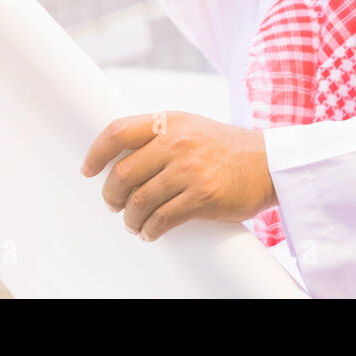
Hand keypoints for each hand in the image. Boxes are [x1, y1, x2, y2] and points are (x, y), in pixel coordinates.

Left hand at [81, 111, 276, 241]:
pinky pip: (163, 219)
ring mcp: (190, 170)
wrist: (268, 163)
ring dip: (130, 218)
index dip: (95, 153)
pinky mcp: (202, 196)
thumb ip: (157, 135)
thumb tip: (118, 157)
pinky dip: (150, 230)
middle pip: (123, 173)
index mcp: (168, 122)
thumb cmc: (225, 147)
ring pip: (139, 200)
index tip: (87, 170)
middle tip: (113, 204)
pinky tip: (150, 232)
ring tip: (133, 223)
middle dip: (111, 195)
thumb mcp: (190, 127)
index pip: (118, 132)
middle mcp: (176, 142)